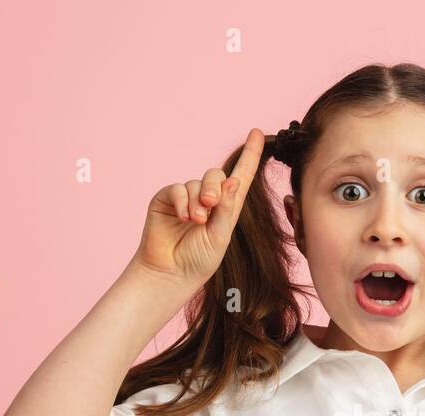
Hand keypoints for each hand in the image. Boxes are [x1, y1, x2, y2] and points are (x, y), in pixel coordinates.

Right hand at [131, 127, 265, 285]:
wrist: (171, 272)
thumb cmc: (199, 259)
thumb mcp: (221, 236)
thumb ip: (228, 208)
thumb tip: (234, 180)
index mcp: (227, 208)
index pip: (241, 176)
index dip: (250, 155)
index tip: (257, 132)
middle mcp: (207, 199)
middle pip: (216, 175)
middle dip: (215, 188)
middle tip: (211, 205)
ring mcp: (186, 198)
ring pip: (196, 182)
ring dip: (198, 201)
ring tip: (196, 221)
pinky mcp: (167, 199)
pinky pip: (178, 188)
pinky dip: (182, 201)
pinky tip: (184, 218)